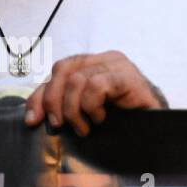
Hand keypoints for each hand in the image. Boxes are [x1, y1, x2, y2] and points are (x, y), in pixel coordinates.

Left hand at [24, 51, 166, 135]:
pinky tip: (100, 118)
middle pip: (63, 69)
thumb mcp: (85, 111)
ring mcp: (118, 65)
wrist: (155, 127)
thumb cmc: (121, 118)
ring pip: (77, 79)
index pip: (58, 70)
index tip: (34, 121)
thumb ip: (62, 104)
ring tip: (84, 127)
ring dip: (74, 110)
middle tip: (59, 124)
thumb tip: (31, 115)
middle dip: (53, 100)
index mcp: (93, 63)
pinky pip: (96, 85)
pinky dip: (91, 106)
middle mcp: (105, 59)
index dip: (40, 95)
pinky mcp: (128, 76)